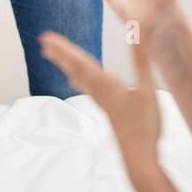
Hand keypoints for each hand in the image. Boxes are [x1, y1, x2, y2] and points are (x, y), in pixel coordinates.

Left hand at [39, 30, 162, 180]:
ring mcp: (102, 101)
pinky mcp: (107, 108)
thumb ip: (141, 61)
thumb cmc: (144, 126)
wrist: (139, 158)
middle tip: (43, 40)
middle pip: (76, 68)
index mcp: (107, 85)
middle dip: (60, 53)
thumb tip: (138, 33)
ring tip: (51, 55)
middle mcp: (100, 92)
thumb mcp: (147, 90)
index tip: (47, 38)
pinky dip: (78, 78)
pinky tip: (74, 79)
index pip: (81, 62)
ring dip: (66, 64)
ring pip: (79, 78)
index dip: (64, 48)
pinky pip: (87, 88)